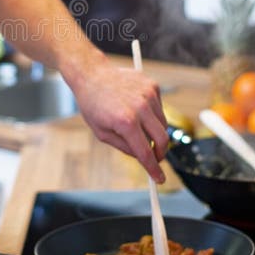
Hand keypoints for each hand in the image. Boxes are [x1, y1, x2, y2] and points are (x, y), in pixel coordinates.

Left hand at [71, 60, 168, 182]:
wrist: (92, 74)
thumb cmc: (93, 104)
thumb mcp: (102, 133)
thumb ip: (124, 147)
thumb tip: (143, 157)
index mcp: (126, 121)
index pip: (145, 152)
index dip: (153, 169)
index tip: (159, 179)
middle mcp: (140, 107)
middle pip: (162, 139)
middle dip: (160, 153)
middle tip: (153, 158)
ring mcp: (149, 95)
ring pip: (163, 124)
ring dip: (155, 132)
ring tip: (137, 127)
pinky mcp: (153, 86)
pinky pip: (160, 108)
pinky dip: (152, 115)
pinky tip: (137, 109)